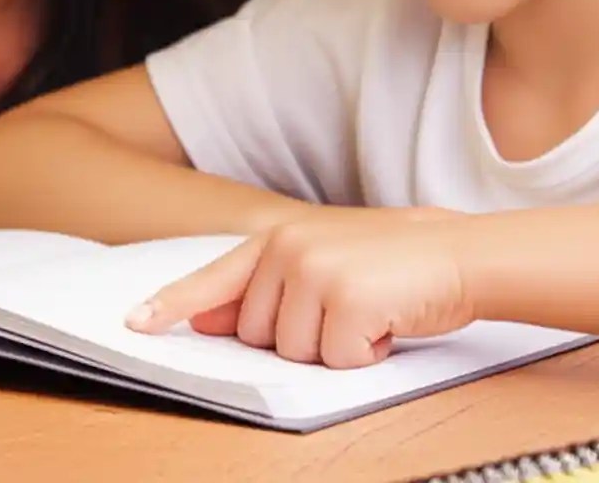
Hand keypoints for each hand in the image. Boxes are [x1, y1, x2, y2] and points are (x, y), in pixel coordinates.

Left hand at [124, 217, 473, 368]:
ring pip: (292, 353)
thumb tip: (208, 319)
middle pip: (257, 334)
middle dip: (301, 337)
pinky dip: (364, 355)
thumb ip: (265, 288)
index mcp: (276, 239)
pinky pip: (334, 360)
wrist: (461, 253)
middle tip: (345, 308)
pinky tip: (384, 325)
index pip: (212, 278)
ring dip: (333, 348)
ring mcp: (314, 272)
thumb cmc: (395, 263)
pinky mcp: (345, 300)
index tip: (136, 324)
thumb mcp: (323, 262)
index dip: (171, 304)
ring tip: (367, 313)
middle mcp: (287, 249)